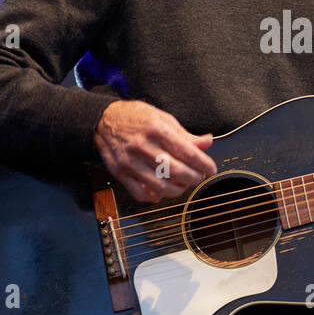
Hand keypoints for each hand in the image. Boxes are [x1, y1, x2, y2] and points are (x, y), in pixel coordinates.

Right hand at [94, 100, 216, 202]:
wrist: (103, 120)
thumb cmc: (135, 117)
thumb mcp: (163, 118)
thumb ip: (185, 135)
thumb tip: (207, 143)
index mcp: (156, 130)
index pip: (187, 152)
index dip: (203, 164)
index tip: (210, 169)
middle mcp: (143, 147)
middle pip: (176, 172)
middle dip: (193, 178)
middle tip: (198, 176)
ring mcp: (130, 162)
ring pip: (160, 187)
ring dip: (177, 190)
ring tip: (183, 184)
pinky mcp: (120, 173)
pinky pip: (140, 194)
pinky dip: (155, 197)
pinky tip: (162, 190)